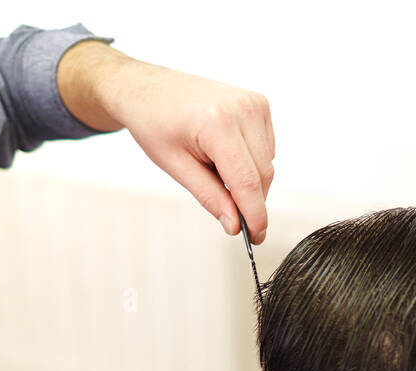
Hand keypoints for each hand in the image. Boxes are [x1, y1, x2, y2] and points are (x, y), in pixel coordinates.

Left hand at [69, 46, 274, 242]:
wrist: (148, 88)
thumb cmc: (154, 123)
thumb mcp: (176, 167)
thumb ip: (210, 197)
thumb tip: (235, 225)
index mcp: (218, 123)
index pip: (247, 182)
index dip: (254, 216)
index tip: (256, 238)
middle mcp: (242, 109)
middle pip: (263, 175)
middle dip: (251, 201)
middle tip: (233, 219)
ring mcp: (253, 103)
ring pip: (268, 163)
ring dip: (250, 181)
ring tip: (214, 170)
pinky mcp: (258, 103)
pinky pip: (267, 148)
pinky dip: (252, 162)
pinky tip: (225, 155)